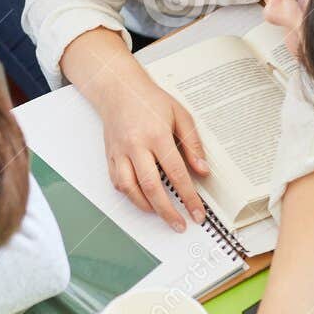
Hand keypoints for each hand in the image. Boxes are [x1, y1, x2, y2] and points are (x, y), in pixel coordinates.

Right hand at [101, 65, 208, 231]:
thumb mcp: (180, 115)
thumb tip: (202, 170)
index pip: (176, 173)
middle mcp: (136, 145)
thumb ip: (193, 144)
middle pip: (152, 187)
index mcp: (156, 134)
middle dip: (167, 211)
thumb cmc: (150, 100)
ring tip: (161, 214)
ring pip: (131, 189)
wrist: (119, 89)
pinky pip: (118, 183)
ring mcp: (120, 152)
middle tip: (179, 224)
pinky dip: (131, 195)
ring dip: (147, 207)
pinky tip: (142, 199)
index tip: (196, 212)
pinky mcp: (111, 156)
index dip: (188, 197)